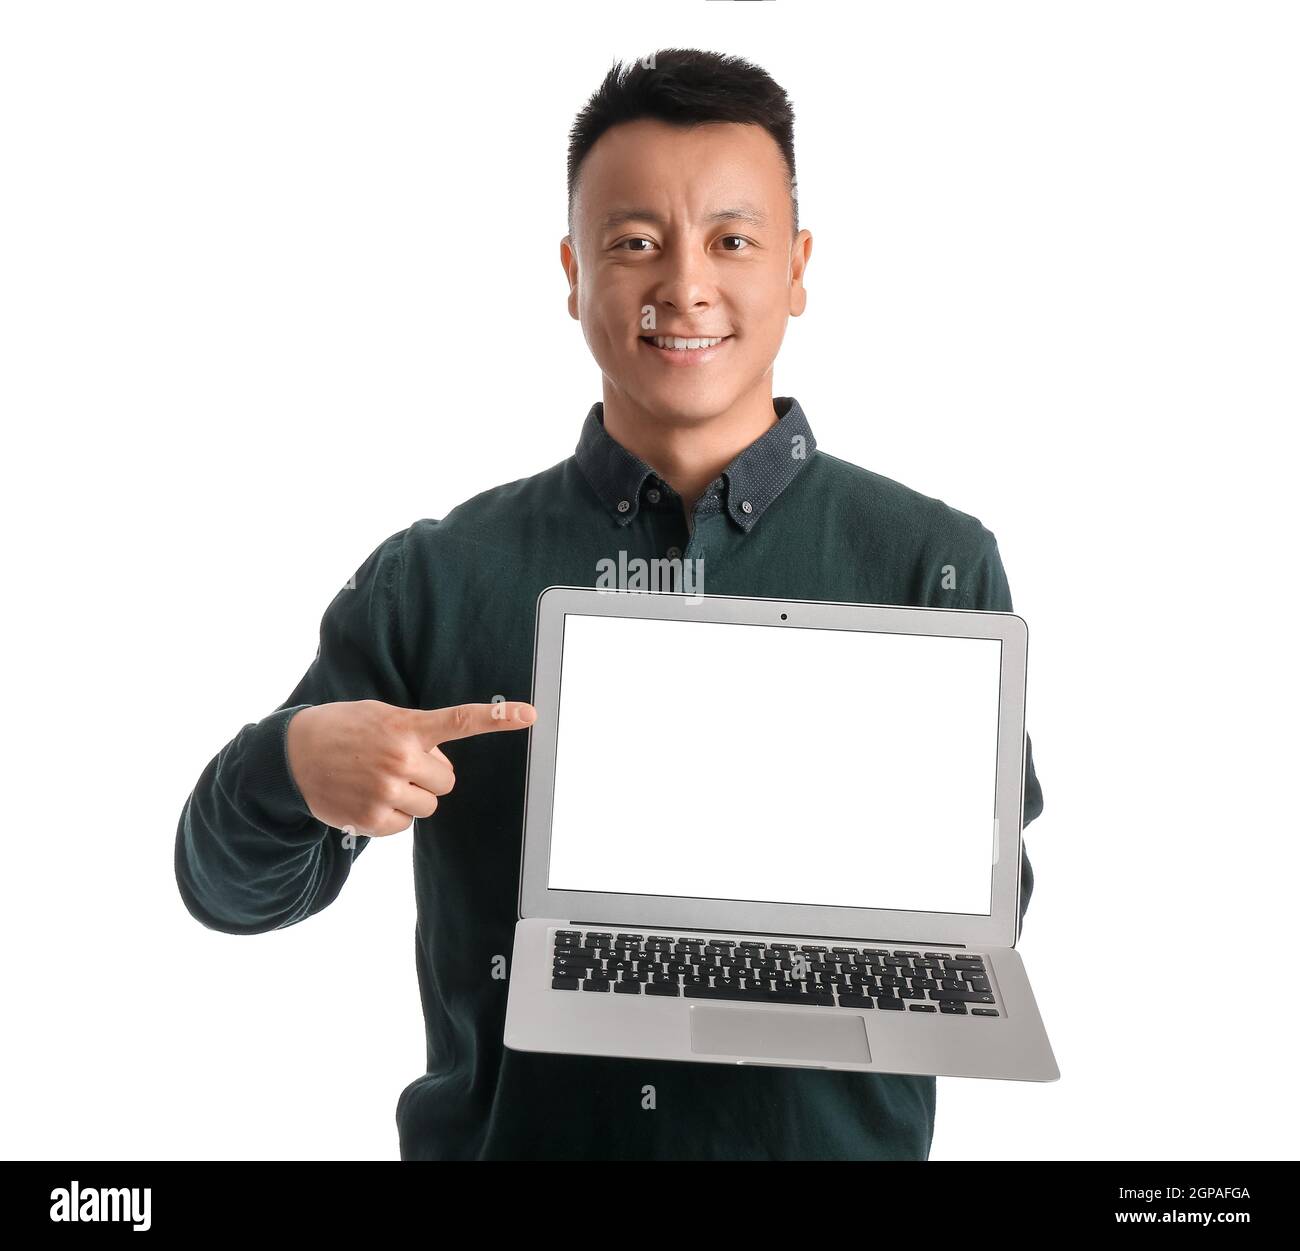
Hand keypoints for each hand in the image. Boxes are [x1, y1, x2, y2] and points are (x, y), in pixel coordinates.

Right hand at [285, 698, 535, 836]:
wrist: (292, 753)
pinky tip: (367, 798)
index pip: (460, 721)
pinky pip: (405, 824)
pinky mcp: (372, 818)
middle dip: (429, 774)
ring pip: (429, 805)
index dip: (498, 718)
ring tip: (378, 780)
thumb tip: (441, 765)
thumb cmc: (344, 730)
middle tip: (397, 764)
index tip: (530, 714)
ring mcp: (386, 790)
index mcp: (407, 727)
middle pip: (447, 780)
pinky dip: (392, 815)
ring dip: (412, 796)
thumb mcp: (382, 716)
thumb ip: (416, 733)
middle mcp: (400, 758)